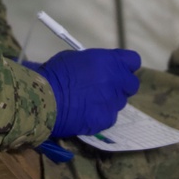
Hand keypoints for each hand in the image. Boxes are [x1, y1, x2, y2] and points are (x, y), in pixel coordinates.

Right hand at [25, 48, 140, 137]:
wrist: (46, 98)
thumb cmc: (56, 73)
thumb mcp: (76, 58)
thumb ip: (95, 63)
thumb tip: (99, 69)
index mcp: (109, 62)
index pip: (133, 61)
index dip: (125, 65)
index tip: (116, 68)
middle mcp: (116, 82)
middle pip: (131, 84)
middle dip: (121, 85)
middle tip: (105, 86)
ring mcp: (113, 103)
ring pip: (119, 102)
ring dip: (109, 100)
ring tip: (89, 101)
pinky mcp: (106, 120)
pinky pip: (109, 117)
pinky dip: (99, 115)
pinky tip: (84, 113)